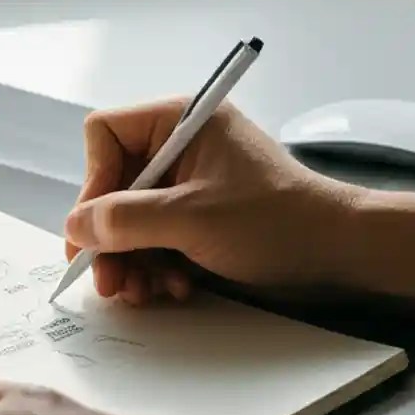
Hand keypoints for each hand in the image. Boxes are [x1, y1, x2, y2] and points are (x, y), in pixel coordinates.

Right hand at [64, 97, 414, 312]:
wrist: (340, 253)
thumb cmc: (275, 222)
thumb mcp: (191, 220)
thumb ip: (125, 220)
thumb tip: (74, 226)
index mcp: (178, 120)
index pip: (104, 136)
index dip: (93, 183)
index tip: (96, 230)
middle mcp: (179, 144)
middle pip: (113, 185)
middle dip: (110, 237)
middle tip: (107, 282)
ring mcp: (189, 181)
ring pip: (131, 218)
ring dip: (131, 259)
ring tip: (143, 293)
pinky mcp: (199, 215)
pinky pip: (156, 236)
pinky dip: (156, 265)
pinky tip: (173, 288)